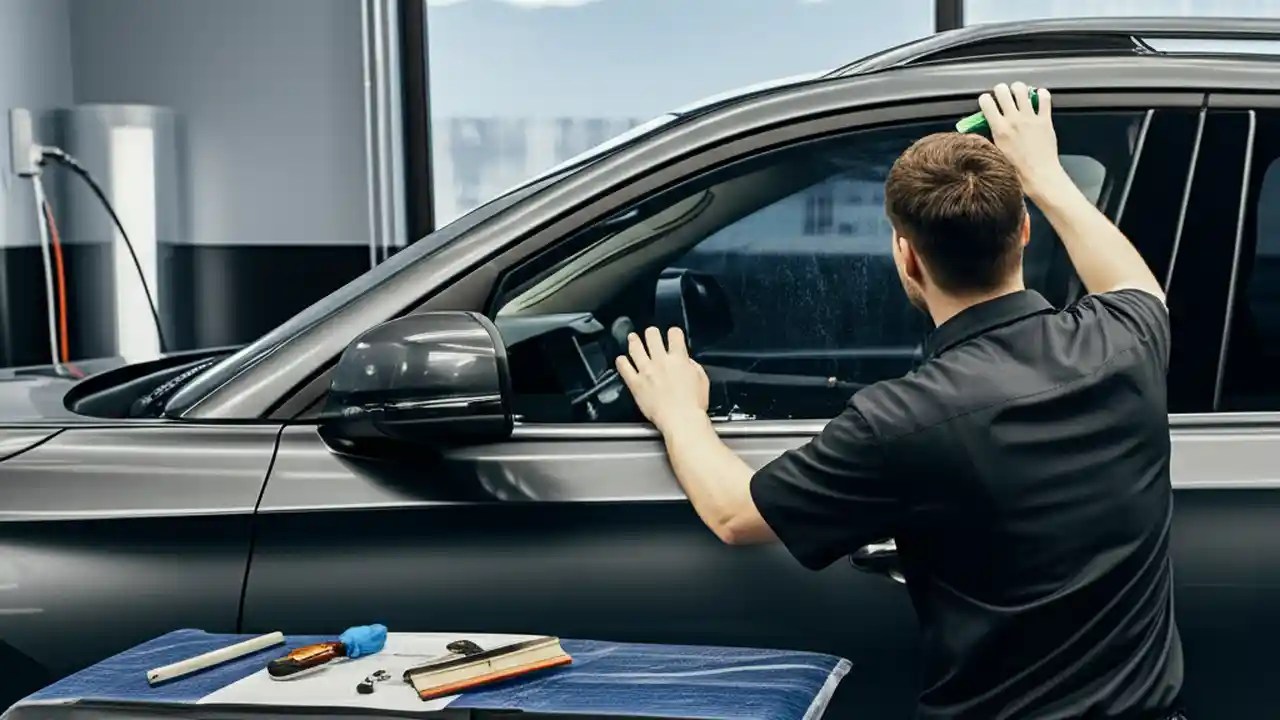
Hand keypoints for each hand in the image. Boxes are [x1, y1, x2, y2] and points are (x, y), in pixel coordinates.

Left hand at [616, 327, 709, 433]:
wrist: (681, 420)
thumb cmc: (693, 405)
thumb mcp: (702, 380)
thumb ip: (692, 366)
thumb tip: (686, 362)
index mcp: (679, 359)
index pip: (674, 335)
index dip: (674, 332)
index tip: (672, 334)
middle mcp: (660, 361)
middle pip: (652, 336)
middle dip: (652, 333)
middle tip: (650, 333)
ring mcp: (646, 371)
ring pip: (635, 348)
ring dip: (634, 341)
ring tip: (632, 338)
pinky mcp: (635, 384)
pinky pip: (624, 368)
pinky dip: (621, 362)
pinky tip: (621, 360)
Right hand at [978, 82, 1068, 199]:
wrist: (1039, 176)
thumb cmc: (1017, 170)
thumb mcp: (997, 153)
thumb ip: (993, 136)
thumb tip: (989, 126)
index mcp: (999, 129)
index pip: (986, 102)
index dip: (985, 99)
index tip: (986, 101)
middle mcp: (1014, 120)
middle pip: (1003, 91)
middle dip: (1000, 90)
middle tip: (1002, 94)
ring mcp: (1030, 118)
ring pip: (1022, 90)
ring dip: (1018, 89)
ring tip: (1019, 93)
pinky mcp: (1045, 120)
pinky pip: (1044, 99)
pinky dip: (1042, 94)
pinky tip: (1039, 97)